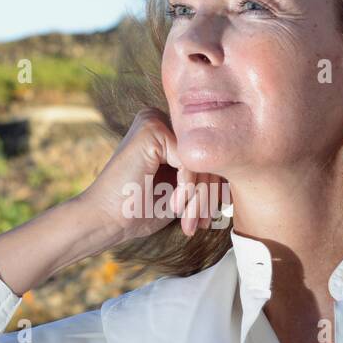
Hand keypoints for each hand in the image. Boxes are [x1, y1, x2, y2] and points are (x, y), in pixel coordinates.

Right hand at [75, 107, 228, 249]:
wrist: (105, 220)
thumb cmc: (138, 209)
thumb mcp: (180, 193)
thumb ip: (202, 179)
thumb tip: (236, 177)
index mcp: (167, 131)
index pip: (205, 155)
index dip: (212, 189)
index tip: (208, 218)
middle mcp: (161, 118)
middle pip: (206, 155)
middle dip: (208, 195)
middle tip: (202, 224)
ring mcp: (155, 119)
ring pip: (200, 160)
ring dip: (199, 197)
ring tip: (190, 222)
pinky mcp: (152, 127)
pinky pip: (188, 161)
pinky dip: (187, 189)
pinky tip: (175, 207)